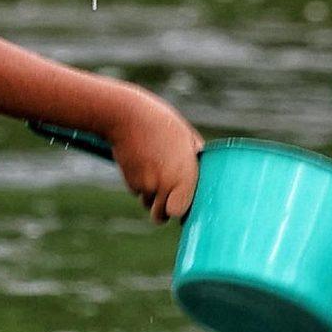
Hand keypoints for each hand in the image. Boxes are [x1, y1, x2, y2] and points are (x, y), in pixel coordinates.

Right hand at [109, 92, 202, 222]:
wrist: (127, 116)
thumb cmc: (161, 123)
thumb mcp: (186, 137)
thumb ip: (196, 156)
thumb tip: (205, 166)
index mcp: (184, 176)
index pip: (180, 212)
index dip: (180, 212)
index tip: (181, 206)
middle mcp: (165, 185)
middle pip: (160, 215)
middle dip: (162, 211)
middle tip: (166, 200)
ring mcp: (145, 185)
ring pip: (148, 202)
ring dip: (150, 196)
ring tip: (153, 172)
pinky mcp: (129, 181)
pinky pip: (136, 190)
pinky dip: (138, 183)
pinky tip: (141, 164)